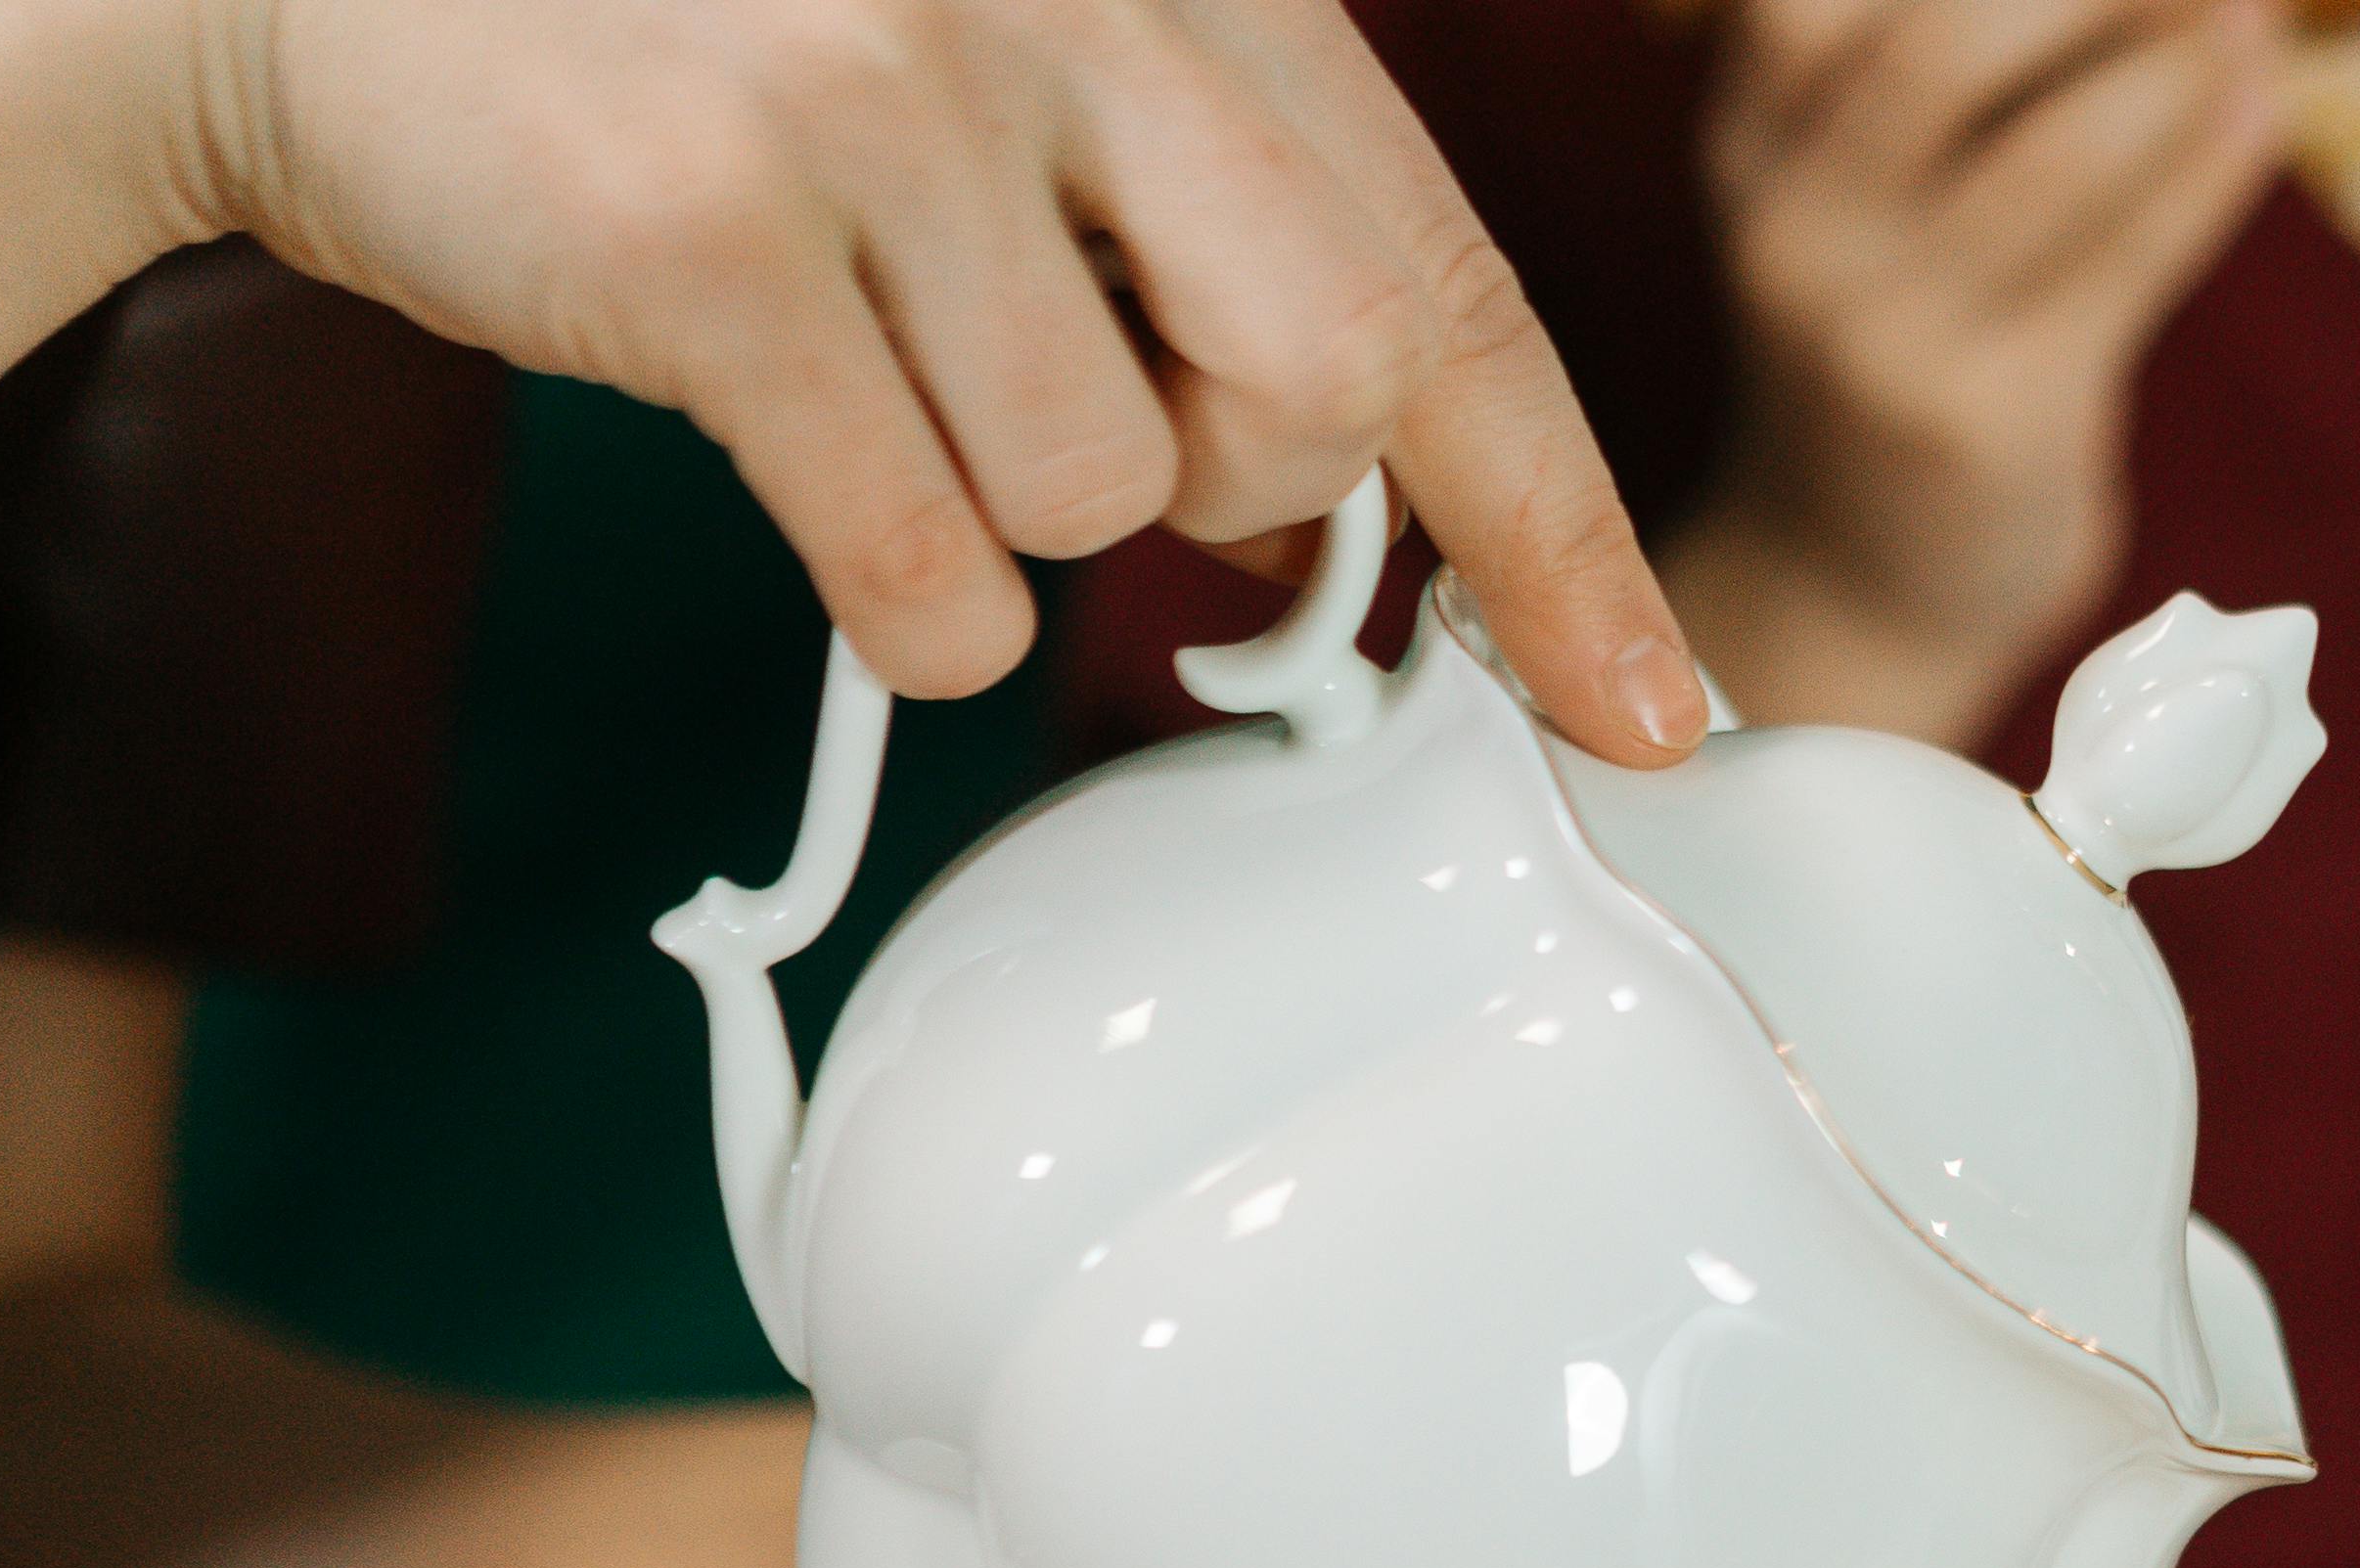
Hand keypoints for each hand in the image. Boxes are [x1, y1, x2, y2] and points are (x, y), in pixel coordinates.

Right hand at [172, 0, 1708, 745]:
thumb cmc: (700, 33)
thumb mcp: (1006, 43)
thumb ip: (1203, 204)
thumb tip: (1353, 484)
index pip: (1447, 275)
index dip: (1565, 524)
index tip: (1659, 708)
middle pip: (1335, 386)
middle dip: (1239, 475)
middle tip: (1095, 424)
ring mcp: (882, 101)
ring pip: (1100, 498)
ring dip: (1000, 509)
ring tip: (854, 350)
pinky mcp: (715, 240)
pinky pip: (924, 567)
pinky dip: (891, 588)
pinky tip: (782, 437)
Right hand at [1660, 0, 2286, 743]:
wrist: (1861, 583)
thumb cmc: (1895, 335)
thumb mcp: (1857, 185)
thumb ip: (1945, 59)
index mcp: (1751, 142)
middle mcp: (1795, 234)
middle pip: (1934, 49)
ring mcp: (1886, 341)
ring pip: (2052, 155)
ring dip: (2175, 63)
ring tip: (2244, 9)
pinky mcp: (1990, 425)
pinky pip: (2129, 263)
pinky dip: (2212, 164)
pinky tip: (2263, 99)